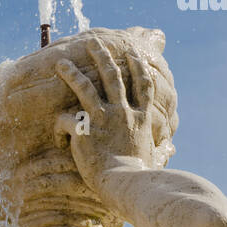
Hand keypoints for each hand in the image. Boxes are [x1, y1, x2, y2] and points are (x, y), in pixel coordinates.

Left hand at [54, 38, 171, 190]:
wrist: (128, 184)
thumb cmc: (141, 177)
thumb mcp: (154, 156)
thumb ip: (158, 148)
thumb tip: (170, 150)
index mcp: (142, 118)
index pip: (142, 84)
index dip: (138, 66)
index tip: (134, 51)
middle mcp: (124, 112)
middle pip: (113, 76)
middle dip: (103, 56)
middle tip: (94, 42)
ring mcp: (105, 118)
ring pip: (86, 87)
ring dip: (72, 73)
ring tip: (60, 63)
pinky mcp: (86, 129)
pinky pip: (66, 118)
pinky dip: (59, 126)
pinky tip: (56, 135)